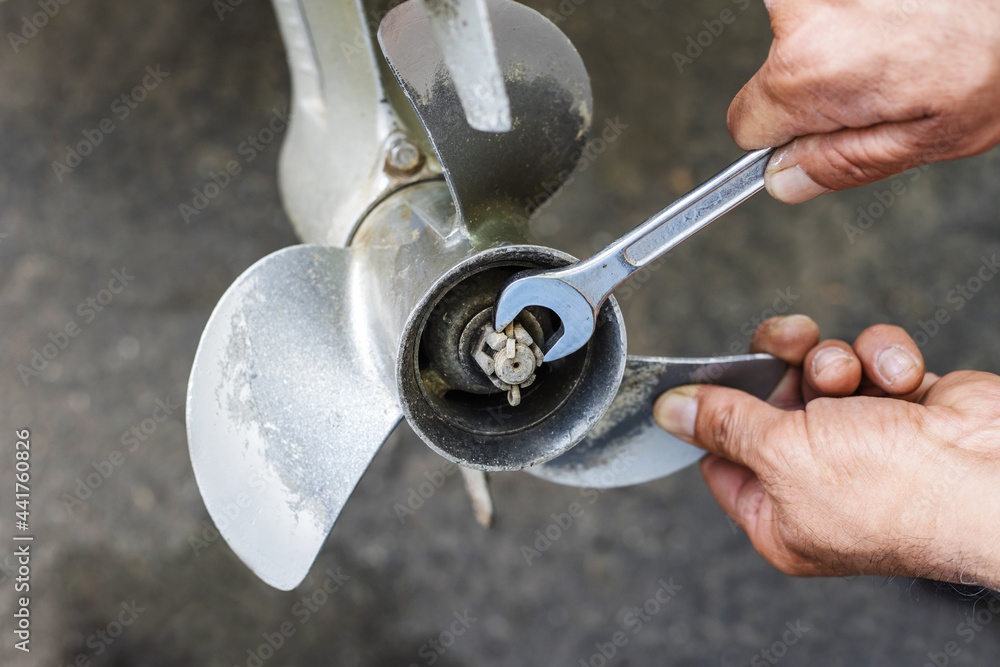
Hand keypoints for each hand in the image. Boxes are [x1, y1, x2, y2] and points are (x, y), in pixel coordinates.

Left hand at [654, 314, 999, 586]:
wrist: (995, 476)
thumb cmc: (896, 493)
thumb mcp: (781, 455)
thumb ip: (725, 425)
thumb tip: (672, 413)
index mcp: (780, 516)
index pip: (722, 458)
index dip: (714, 413)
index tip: (710, 377)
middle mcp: (817, 483)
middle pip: (768, 403)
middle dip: (779, 368)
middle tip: (788, 345)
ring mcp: (864, 444)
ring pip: (819, 373)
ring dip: (832, 363)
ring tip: (851, 377)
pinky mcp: (904, 406)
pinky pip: (871, 361)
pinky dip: (883, 358)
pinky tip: (900, 376)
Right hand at [729, 0, 999, 202]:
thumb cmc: (996, 59)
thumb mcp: (926, 140)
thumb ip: (842, 164)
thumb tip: (784, 182)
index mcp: (812, 71)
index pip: (746, 122)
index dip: (784, 137)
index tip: (821, 132)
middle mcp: (806, 14)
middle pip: (775, 73)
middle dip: (819, 84)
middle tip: (889, 81)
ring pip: (804, 32)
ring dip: (846, 43)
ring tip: (908, 46)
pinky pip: (831, 8)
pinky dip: (867, 16)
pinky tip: (909, 21)